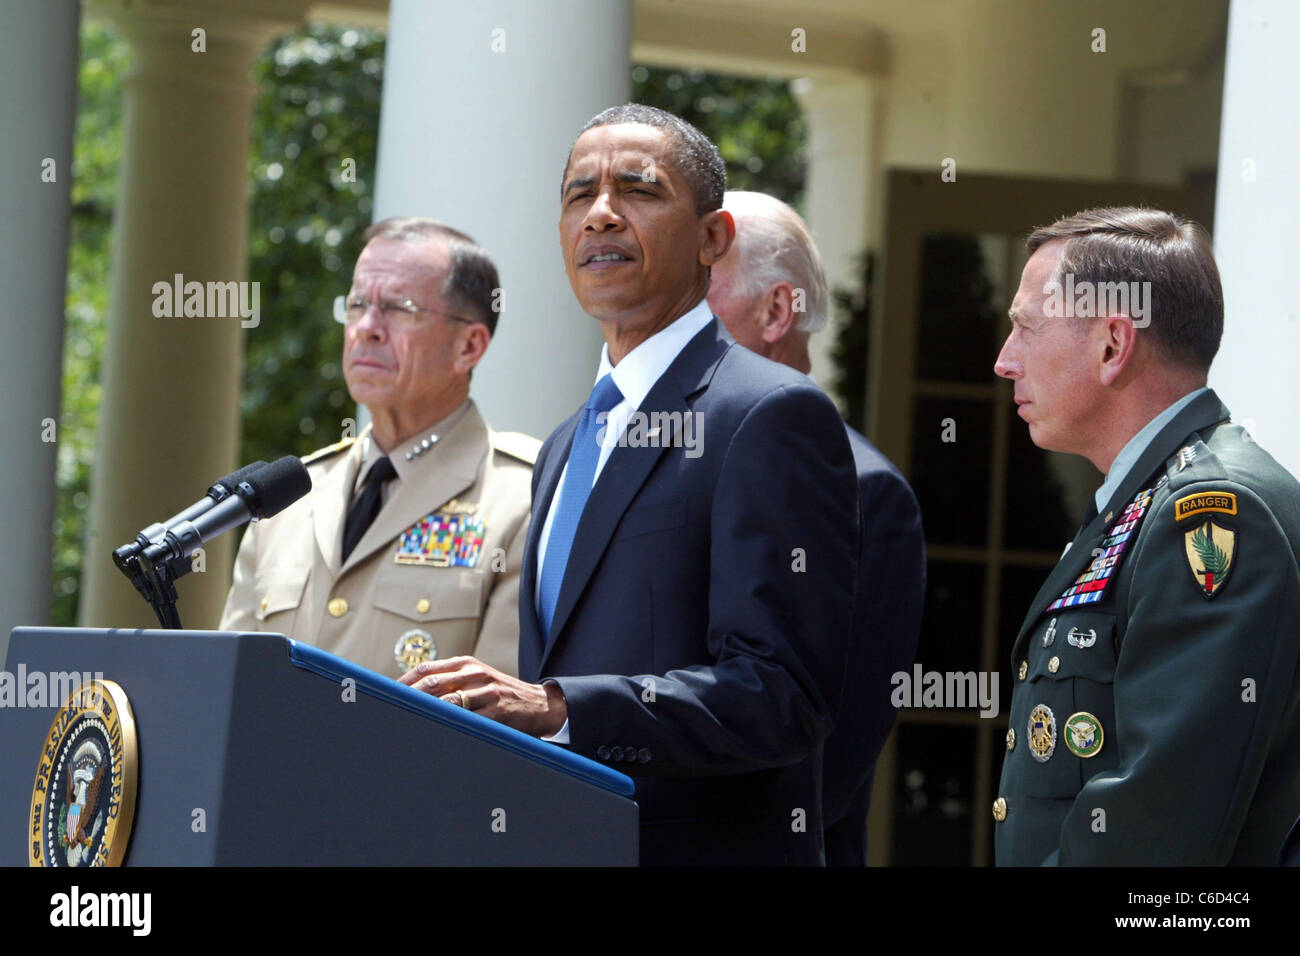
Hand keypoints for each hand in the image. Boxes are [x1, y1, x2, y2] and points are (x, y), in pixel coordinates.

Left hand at [397, 656, 566, 737]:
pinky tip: (436, 735)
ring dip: (425, 715)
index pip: (426, 669)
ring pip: (448, 703)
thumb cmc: (500, 694)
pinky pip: (469, 720)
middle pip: (432, 684)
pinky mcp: (497, 711)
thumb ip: (449, 682)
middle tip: (388, 713)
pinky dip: (451, 727)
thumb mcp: (477, 679)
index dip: (403, 683)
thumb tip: (412, 694)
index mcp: (466, 664)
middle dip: (408, 699)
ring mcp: (487, 692)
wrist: (540, 704)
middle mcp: (475, 673)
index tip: (384, 696)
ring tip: (406, 727)